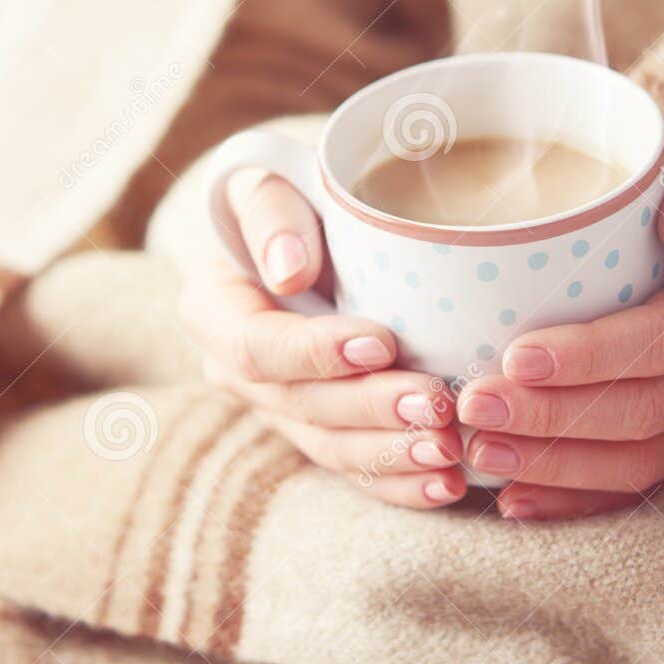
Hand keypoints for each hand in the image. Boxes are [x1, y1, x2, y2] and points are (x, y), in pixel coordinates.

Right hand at [178, 168, 466, 508]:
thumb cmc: (293, 192)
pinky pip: (355, 468)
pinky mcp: (319, 430)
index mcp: (214, 310)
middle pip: (300, 406)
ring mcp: (278, 408)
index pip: (257, 347)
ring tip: (449, 451)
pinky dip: (402, 482)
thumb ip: (270, 210)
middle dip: (371, 411)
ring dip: (390, 455)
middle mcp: (236, 372)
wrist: (304, 226)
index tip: (382, 341)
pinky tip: (448, 485)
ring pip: (330, 447)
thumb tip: (289, 273)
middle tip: (436, 406)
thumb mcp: (267, 178)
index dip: (316, 353)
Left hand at [456, 132, 663, 519]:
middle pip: (642, 411)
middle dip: (552, 419)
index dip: (591, 357)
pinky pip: (636, 484)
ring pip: (638, 460)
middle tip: (472, 409)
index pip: (663, 341)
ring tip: (478, 454)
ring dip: (555, 466)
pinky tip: (512, 504)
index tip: (515, 356)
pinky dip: (574, 501)